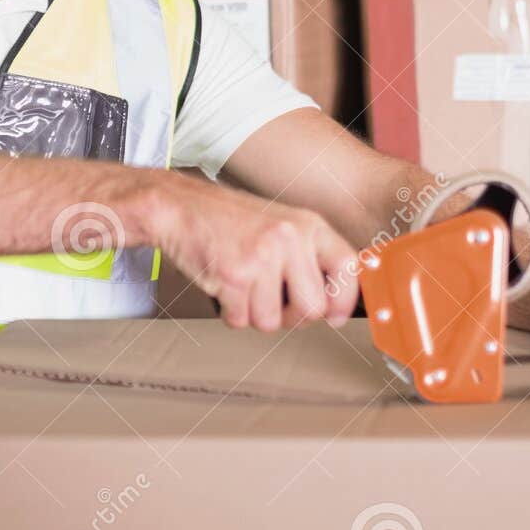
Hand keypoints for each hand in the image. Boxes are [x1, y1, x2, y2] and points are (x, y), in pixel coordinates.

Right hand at [150, 173, 359, 332]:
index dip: (345, 299)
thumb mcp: (282, 226)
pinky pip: (241, 320)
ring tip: (244, 287)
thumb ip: (309, 257)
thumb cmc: (230, 220)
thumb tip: (333, 305)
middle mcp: (288, 239)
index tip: (335, 316)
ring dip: (255, 315)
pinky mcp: (233, 276)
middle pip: (312, 309)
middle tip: (275, 303)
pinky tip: (225, 288)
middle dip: (292, 317)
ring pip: (272, 322)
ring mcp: (261, 257)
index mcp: (307, 225)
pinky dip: (231, 313)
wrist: (182, 208)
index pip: (347, 266)